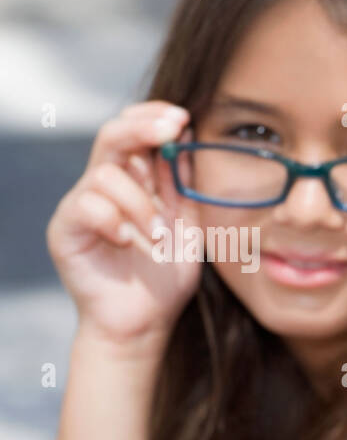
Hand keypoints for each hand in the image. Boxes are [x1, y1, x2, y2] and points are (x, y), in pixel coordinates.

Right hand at [46, 100, 201, 346]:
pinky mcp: (65, 230)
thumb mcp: (188, 226)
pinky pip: (86, 206)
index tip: (182, 116)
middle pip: (112, 138)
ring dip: (140, 203)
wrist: (143, 323)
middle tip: (170, 129)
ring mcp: (80, 207)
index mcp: (133, 182)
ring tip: (157, 236)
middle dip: (142, 128)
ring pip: (105, 175)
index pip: (134, 133)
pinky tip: (128, 242)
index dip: (153, 117)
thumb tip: (188, 136)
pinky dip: (114, 220)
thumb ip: (184, 185)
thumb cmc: (165, 277)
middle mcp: (102, 187)